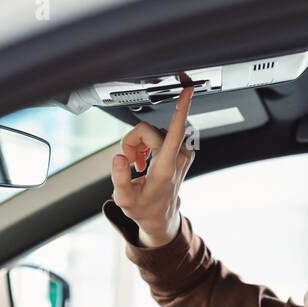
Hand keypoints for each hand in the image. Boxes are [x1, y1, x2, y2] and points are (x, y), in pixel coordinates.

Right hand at [110, 84, 194, 246]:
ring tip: (139, 164)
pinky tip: (146, 160)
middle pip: (148, 130)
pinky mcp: (183, 151)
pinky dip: (149, 145)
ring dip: (140, 144)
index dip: (181, 108)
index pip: (176, 130)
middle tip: (130, 162)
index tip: (188, 89)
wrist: (161, 217)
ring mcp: (183, 153)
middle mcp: (179, 157)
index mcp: (166, 167)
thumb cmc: (143, 209)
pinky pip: (160, 135)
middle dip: (132, 142)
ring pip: (153, 131)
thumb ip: (120, 178)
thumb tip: (119, 157)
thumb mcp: (124, 200)